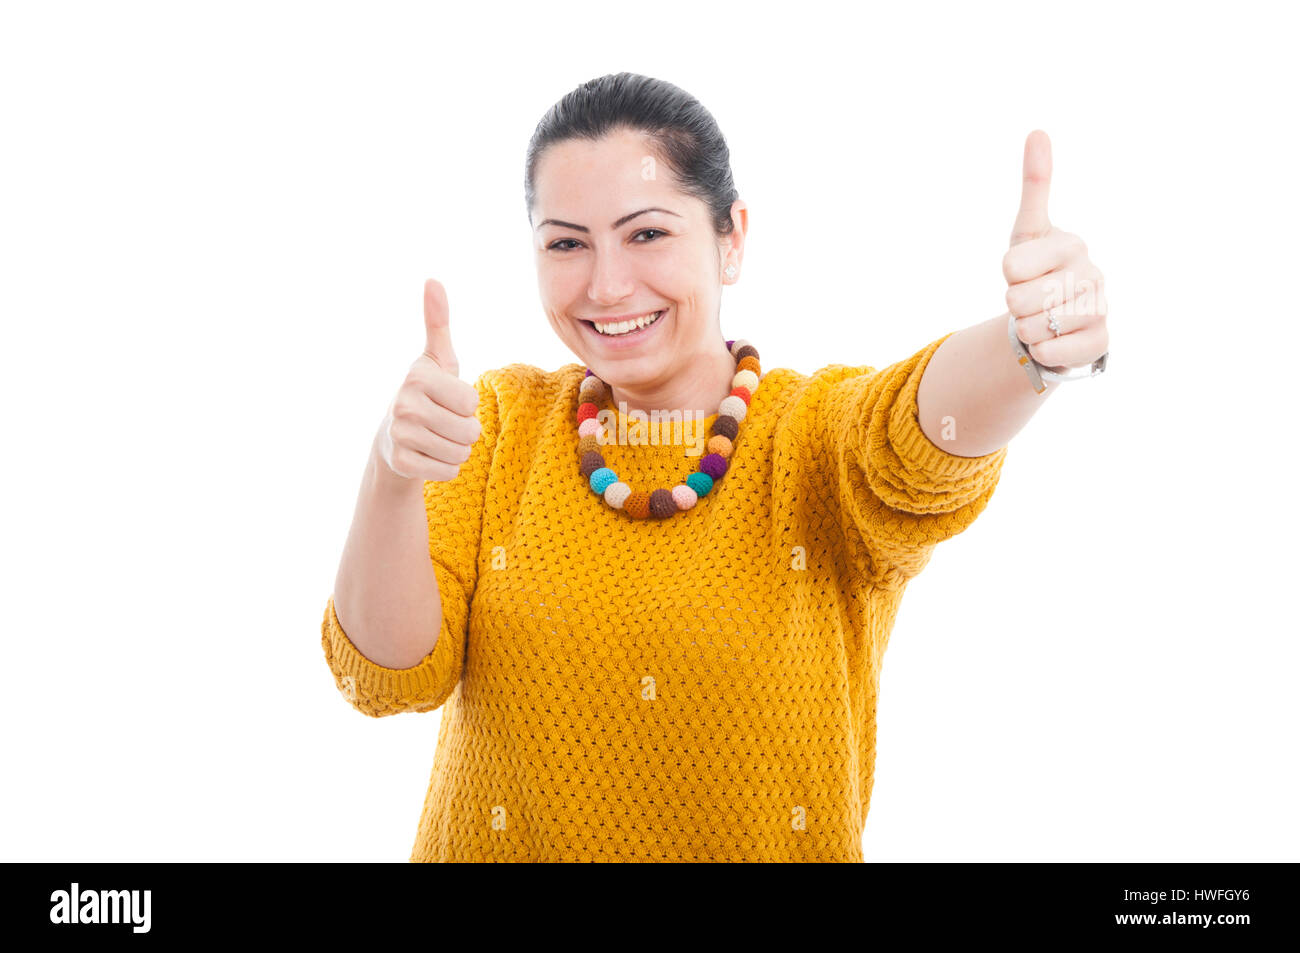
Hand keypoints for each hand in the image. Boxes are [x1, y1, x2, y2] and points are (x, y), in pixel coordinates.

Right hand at [376, 279, 482, 481]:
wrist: (391, 439)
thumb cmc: (425, 394)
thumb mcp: (436, 359)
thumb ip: (438, 322)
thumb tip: (433, 280)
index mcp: (418, 377)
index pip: (471, 403)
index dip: (467, 405)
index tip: (447, 400)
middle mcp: (404, 405)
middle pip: (469, 431)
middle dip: (465, 430)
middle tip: (444, 423)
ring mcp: (400, 436)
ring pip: (461, 453)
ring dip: (456, 449)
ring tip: (437, 438)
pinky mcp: (401, 464)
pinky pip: (449, 471)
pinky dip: (446, 467)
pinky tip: (429, 455)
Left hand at [1003, 130, 1108, 369]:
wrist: (1051, 322)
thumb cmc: (1036, 273)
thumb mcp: (1028, 232)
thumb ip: (1036, 185)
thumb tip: (1038, 131)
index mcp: (1071, 244)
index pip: (1011, 267)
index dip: (1009, 276)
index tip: (1023, 274)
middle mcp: (1092, 274)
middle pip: (1018, 300)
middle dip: (1014, 306)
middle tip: (1030, 302)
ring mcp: (1100, 309)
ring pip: (1033, 328)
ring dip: (1026, 331)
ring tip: (1041, 321)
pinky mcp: (1099, 343)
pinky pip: (1055, 354)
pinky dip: (1043, 353)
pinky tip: (1051, 343)